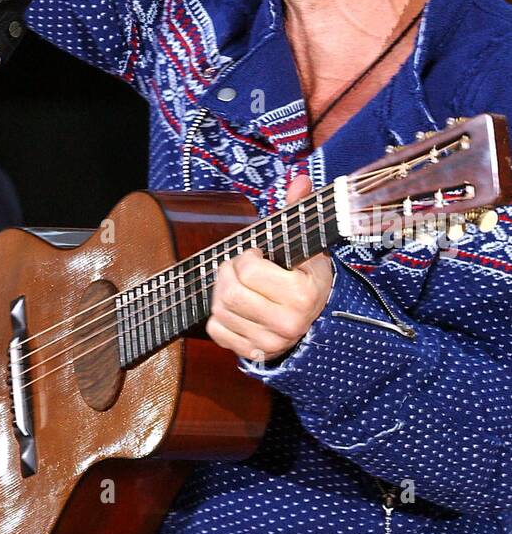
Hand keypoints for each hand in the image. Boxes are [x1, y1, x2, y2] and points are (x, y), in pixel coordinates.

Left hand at [207, 175, 333, 363]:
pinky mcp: (254, 354)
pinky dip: (218, 317)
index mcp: (302, 294)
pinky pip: (216, 332)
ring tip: (237, 285)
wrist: (316, 320)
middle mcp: (288, 323)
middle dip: (227, 272)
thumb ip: (298, 212)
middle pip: (230, 292)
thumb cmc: (305, 277)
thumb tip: (300, 179)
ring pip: (220, 310)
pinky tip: (235, 308)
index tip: (256, 254)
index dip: (246, 256)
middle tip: (237, 266)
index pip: (249, 269)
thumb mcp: (305, 246)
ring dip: (221, 292)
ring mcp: (270, 343)